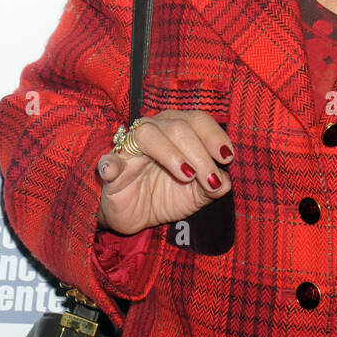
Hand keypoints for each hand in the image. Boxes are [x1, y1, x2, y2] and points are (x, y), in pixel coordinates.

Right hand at [95, 110, 234, 235]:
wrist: (136, 217)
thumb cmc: (167, 195)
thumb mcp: (195, 195)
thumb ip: (212, 188)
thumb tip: (226, 182)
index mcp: (177, 129)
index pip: (198, 120)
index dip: (214, 136)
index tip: (227, 158)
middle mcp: (155, 130)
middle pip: (179, 127)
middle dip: (200, 154)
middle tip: (210, 180)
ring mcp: (130, 147)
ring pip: (149, 134)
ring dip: (171, 154)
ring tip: (186, 175)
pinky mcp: (111, 166)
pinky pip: (109, 160)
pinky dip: (111, 165)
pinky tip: (113, 171)